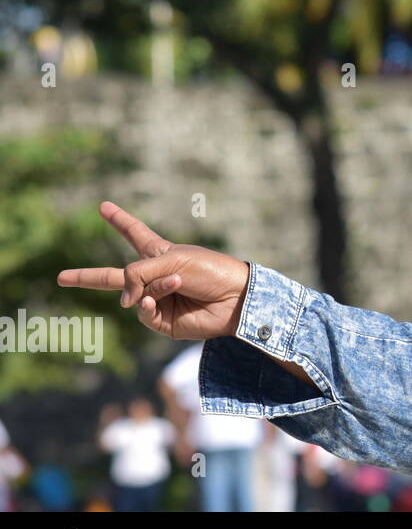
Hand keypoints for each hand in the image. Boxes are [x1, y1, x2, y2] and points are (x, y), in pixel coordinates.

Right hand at [57, 201, 250, 339]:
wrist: (235, 298)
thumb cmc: (209, 270)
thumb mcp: (170, 260)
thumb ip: (136, 274)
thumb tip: (123, 302)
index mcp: (160, 254)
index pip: (135, 234)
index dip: (120, 221)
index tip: (104, 207)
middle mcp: (154, 277)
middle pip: (115, 277)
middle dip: (86, 277)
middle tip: (59, 277)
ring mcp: (156, 300)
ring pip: (133, 293)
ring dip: (153, 287)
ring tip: (176, 283)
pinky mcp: (161, 321)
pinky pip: (142, 311)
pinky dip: (149, 303)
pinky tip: (159, 300)